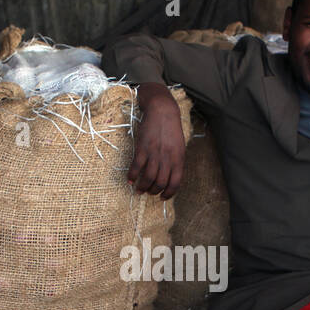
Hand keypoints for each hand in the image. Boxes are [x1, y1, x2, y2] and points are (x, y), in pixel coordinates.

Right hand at [130, 82, 185, 198]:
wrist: (162, 111)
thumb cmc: (171, 129)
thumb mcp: (179, 147)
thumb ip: (176, 162)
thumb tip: (170, 178)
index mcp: (179, 159)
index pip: (175, 183)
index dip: (169, 193)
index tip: (163, 197)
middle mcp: (167, 158)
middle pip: (160, 183)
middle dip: (154, 191)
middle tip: (149, 192)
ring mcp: (154, 153)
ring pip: (148, 178)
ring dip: (143, 187)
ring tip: (139, 190)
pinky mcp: (142, 148)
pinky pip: (136, 167)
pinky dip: (132, 176)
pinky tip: (130, 180)